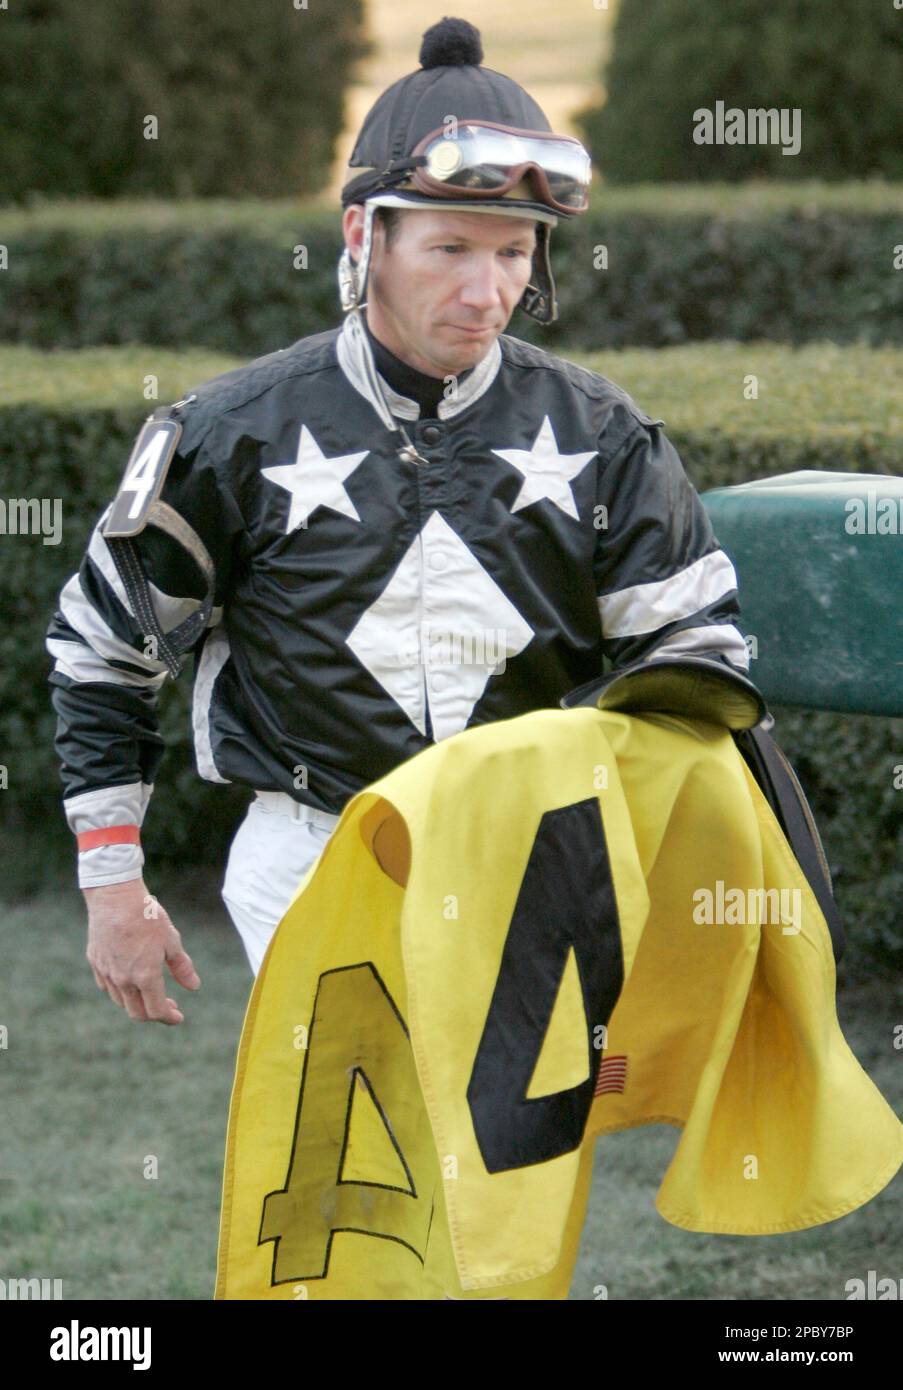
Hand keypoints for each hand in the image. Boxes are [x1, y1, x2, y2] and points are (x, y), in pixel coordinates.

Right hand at [83, 877, 200, 1024]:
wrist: (114, 896)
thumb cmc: (147, 916)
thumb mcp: (171, 940)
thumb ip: (181, 967)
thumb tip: (193, 986)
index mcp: (145, 976)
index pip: (156, 1011)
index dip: (169, 1018)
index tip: (178, 1017)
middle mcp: (123, 979)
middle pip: (136, 1013)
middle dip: (154, 1015)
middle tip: (168, 1006)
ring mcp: (106, 972)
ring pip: (121, 1001)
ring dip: (137, 1003)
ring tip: (150, 992)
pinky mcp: (95, 962)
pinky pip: (107, 986)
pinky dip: (120, 990)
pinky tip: (129, 980)